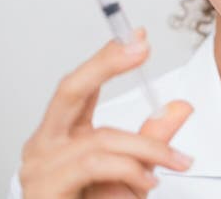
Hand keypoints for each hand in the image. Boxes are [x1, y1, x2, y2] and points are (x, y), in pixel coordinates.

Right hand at [18, 27, 194, 198]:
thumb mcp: (131, 171)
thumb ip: (150, 141)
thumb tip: (180, 108)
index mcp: (62, 134)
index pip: (81, 87)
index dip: (107, 59)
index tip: (137, 37)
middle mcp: (44, 145)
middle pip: (70, 91)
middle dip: (105, 64)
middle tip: (139, 48)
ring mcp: (40, 168)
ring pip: (100, 137)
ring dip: (147, 148)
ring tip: (173, 163)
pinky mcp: (45, 191)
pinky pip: (96, 164)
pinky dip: (130, 168)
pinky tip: (146, 181)